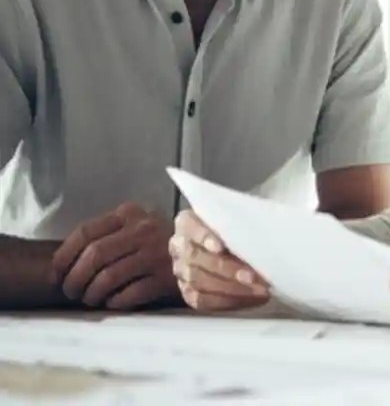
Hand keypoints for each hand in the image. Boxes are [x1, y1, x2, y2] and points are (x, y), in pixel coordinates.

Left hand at [51, 203, 179, 309]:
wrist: (206, 251)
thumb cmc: (159, 242)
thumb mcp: (135, 226)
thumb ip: (107, 235)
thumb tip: (63, 265)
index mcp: (130, 214)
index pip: (85, 232)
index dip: (63, 256)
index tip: (56, 274)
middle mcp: (143, 230)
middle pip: (94, 255)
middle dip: (75, 279)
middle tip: (71, 291)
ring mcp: (156, 254)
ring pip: (108, 277)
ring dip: (92, 293)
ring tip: (90, 299)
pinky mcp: (166, 278)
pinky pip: (128, 294)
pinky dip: (114, 302)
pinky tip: (112, 302)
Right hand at [169, 209, 269, 310]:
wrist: (236, 247)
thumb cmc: (242, 227)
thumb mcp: (242, 217)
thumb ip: (245, 219)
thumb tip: (263, 226)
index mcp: (187, 222)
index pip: (190, 226)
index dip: (204, 237)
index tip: (221, 247)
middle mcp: (179, 246)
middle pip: (195, 257)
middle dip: (226, 269)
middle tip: (252, 277)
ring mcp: (181, 270)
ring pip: (198, 281)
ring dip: (231, 288)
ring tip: (259, 290)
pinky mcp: (188, 292)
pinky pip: (202, 301)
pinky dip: (227, 301)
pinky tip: (250, 299)